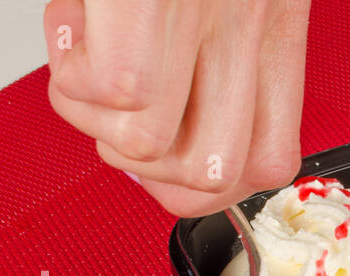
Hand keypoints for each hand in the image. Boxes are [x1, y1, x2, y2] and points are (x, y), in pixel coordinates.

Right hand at [44, 0, 309, 216]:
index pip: (269, 161)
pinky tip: (76, 30)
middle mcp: (252, 17)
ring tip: (85, 60)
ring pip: (156, 146)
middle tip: (115, 111)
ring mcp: (210, 9)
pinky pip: (116, 91)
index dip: (208, 184)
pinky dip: (75, 76)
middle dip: (145, 168)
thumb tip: (152, 131)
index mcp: (275, 18)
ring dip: (99, 122)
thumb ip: (206, 59)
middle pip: (214, 175)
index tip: (168, 151)